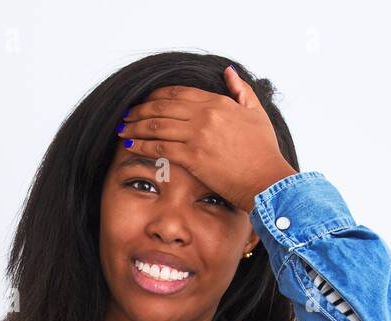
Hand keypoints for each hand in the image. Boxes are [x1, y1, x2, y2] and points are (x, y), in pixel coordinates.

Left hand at [117, 65, 296, 213]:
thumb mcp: (256, 113)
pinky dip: (142, 146)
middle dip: (140, 110)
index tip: (145, 101)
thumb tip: (228, 71)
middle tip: (128, 115)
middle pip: (162, 107)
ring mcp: (197, 136)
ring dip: (136, 127)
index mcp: (218, 103)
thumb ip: (241, 90)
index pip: (178, 93)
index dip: (157, 95)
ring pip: (157, 126)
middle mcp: (205, 115)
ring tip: (124, 129)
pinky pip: (160, 148)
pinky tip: (131, 146)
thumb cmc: (264, 152)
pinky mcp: (192, 157)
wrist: (267, 179)